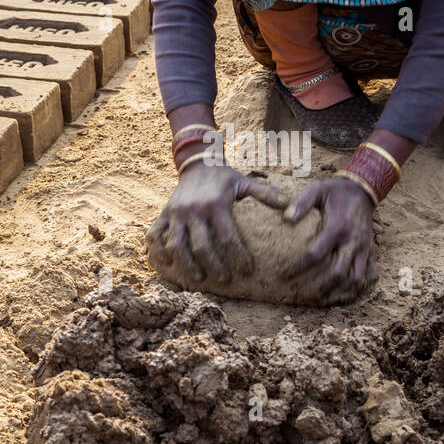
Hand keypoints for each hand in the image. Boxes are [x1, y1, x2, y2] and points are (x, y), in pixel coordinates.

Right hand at [147, 161, 285, 284]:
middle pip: (202, 247)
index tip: (247, 271)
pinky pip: (155, 235)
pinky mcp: (164, 214)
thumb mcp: (245, 181)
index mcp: (216, 204)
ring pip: (176, 245)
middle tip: (225, 281)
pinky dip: (157, 251)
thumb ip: (265, 194)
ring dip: (187, 265)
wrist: (197, 162)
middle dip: (214, 267)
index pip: (228, 237)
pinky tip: (166, 264)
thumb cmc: (224, 177)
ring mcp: (176, 213)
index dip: (238, 257)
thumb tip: (289, 205)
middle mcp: (194, 210)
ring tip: (199, 278)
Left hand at [284, 175, 375, 300]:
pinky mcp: (370, 250)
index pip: (316, 254)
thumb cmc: (336, 191)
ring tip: (323, 298)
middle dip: (320, 288)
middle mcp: (352, 241)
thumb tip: (286, 218)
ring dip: (340, 290)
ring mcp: (364, 247)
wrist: (364, 189)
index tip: (283, 274)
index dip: (298, 267)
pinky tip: (346, 293)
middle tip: (302, 294)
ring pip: (356, 278)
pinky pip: (370, 273)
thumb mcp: (317, 189)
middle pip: (338, 273)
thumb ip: (301, 202)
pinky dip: (360, 286)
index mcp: (337, 227)